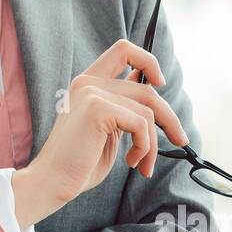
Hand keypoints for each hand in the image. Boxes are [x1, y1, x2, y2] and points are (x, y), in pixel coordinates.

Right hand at [13, 39, 190, 224]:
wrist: (52, 182)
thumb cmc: (78, 163)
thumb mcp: (107, 128)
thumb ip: (123, 107)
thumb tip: (151, 87)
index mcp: (87, 83)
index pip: (124, 50)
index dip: (149, 62)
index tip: (160, 84)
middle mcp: (88, 82)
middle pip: (147, 88)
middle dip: (169, 117)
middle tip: (179, 140)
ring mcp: (91, 93)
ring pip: (147, 110)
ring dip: (153, 143)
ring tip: (142, 164)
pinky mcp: (97, 109)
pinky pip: (141, 124)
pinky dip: (144, 147)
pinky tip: (132, 162)